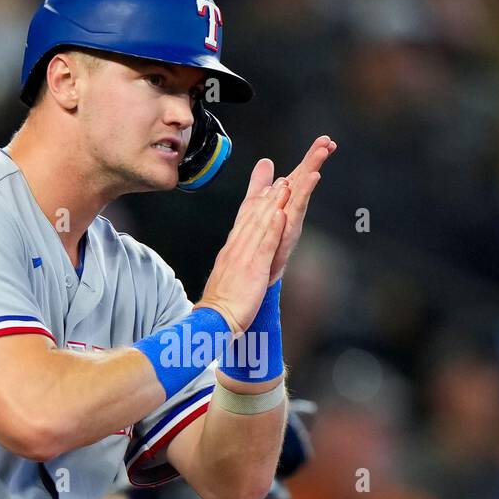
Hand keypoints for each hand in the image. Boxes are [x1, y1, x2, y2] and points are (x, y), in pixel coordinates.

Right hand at [196, 176, 290, 333]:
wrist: (214, 320)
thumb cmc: (223, 305)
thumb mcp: (228, 279)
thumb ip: (234, 265)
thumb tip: (237, 260)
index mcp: (231, 251)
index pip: (244, 222)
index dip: (256, 204)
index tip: (267, 188)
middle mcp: (236, 249)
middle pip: (252, 218)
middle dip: (267, 197)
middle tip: (279, 178)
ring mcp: (244, 257)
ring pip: (260, 225)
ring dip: (272, 204)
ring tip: (284, 186)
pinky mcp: (253, 268)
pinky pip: (265, 245)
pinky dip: (273, 228)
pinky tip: (280, 213)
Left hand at [260, 135, 336, 283]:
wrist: (250, 281)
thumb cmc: (258, 248)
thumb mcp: (256, 207)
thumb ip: (260, 185)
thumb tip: (266, 161)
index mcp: (284, 204)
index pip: (299, 175)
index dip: (310, 157)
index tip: (325, 139)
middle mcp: (290, 214)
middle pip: (304, 183)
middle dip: (315, 163)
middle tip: (328, 144)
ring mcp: (288, 227)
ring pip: (300, 199)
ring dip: (308, 181)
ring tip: (317, 163)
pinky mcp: (282, 241)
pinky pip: (289, 222)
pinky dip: (295, 206)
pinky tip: (297, 195)